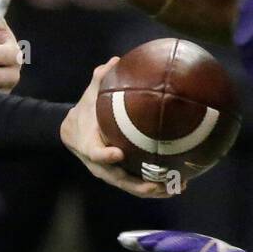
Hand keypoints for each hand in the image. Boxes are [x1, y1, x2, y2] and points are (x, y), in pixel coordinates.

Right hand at [61, 59, 168, 198]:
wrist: (73, 132)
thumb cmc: (85, 112)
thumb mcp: (88, 96)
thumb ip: (99, 81)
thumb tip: (115, 61)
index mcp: (89, 145)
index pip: (95, 153)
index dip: (106, 155)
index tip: (118, 153)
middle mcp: (99, 165)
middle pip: (119, 179)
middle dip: (140, 184)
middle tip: (159, 183)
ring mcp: (110, 173)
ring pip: (132, 187)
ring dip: (155, 190)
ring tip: (178, 186)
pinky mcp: (121, 175)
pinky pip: (139, 184)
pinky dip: (157, 187)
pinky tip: (179, 183)